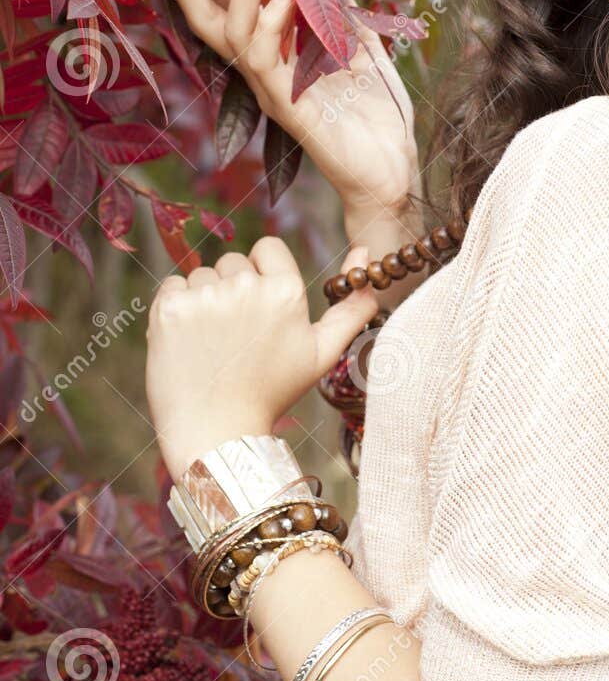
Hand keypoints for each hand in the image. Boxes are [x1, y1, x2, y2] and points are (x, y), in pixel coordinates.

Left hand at [146, 236, 380, 480]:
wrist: (217, 433)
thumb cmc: (272, 393)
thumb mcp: (323, 354)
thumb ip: (352, 308)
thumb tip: (366, 252)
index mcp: (287, 292)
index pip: (268, 248)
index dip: (262, 275)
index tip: (259, 308)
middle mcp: (247, 286)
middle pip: (233, 262)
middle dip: (233, 290)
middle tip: (236, 337)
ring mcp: (205, 296)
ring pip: (202, 275)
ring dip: (204, 300)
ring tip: (212, 343)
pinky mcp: (170, 308)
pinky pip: (172, 286)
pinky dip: (176, 308)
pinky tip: (188, 341)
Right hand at [152, 0, 419, 213]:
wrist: (393, 168)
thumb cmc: (378, 114)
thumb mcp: (364, 49)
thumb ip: (344, 12)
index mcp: (276, 57)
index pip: (228, 12)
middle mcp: (263, 73)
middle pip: (208, 23)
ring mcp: (270, 90)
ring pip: (234, 33)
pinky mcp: (284, 107)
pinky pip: (265, 58)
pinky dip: (274, 20)